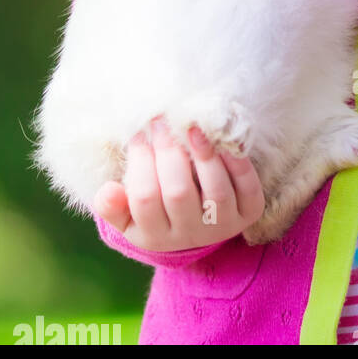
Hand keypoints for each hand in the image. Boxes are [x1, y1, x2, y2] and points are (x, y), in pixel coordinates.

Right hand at [93, 116, 264, 251]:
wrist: (201, 225)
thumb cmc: (159, 210)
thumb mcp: (130, 217)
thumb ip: (113, 206)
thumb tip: (107, 190)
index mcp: (154, 236)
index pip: (144, 198)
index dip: (140, 162)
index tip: (138, 132)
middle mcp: (190, 235)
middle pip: (178, 193)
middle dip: (169, 152)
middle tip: (162, 121)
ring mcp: (222, 225)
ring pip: (215, 192)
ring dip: (204, 155)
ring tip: (192, 127)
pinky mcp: (250, 213)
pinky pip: (247, 188)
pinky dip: (237, 162)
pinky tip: (225, 139)